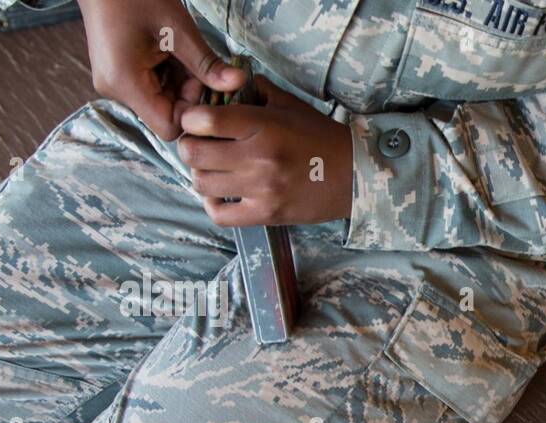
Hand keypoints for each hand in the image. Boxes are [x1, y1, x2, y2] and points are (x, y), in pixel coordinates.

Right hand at [77, 0, 245, 140]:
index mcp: (125, 84)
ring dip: (180, 84)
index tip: (202, 82)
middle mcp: (116, 91)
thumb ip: (207, 63)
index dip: (192, 112)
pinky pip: (153, 88)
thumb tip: (240, 83)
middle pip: (166, 115)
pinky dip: (169, 76)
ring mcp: (116, 84)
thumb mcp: (178, 30)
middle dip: (189, 95)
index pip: (169, 128)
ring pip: (162, 102)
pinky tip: (172, 54)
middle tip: (198, 65)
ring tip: (182, 54)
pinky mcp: (120, 75)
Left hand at [177, 79, 354, 226]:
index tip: (197, 121)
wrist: (355, 176)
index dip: (191, 118)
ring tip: (213, 171)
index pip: (203, 119)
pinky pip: (220, 215)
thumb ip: (257, 91)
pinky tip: (221, 196)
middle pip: (194, 153)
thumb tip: (227, 83)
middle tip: (200, 146)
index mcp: (263, 126)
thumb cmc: (322, 138)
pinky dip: (213, 205)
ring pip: (202, 183)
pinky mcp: (267, 214)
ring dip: (201, 175)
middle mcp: (258, 158)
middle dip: (190, 147)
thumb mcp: (291, 106)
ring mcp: (262, 189)